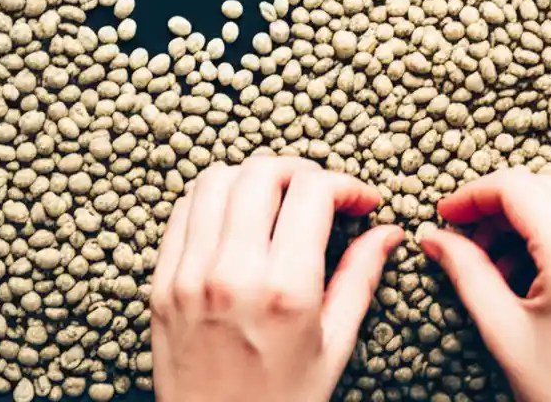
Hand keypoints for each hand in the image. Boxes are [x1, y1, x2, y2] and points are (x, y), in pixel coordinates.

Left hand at [149, 157, 402, 401]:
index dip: (345, 184)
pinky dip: (213, 197)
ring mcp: (189, 275)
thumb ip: (360, 279)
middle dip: (300, 171)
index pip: (312, 192)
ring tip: (277, 199)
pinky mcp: (162, 282)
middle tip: (320, 194)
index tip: (361, 201)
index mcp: (285, 290)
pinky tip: (237, 215)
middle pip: (262, 173)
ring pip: (216, 180)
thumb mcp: (334, 345)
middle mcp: (232, 273)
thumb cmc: (281, 401)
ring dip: (253, 176)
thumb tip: (388, 233)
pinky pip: (183, 211)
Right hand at [418, 168, 550, 401]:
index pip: (519, 189)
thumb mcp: (507, 334)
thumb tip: (435, 238)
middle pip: (546, 187)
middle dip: (499, 206)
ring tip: (496, 267)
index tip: (445, 215)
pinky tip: (531, 274)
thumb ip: (468, 274)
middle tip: (465, 240)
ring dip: (527, 220)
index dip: (474, 195)